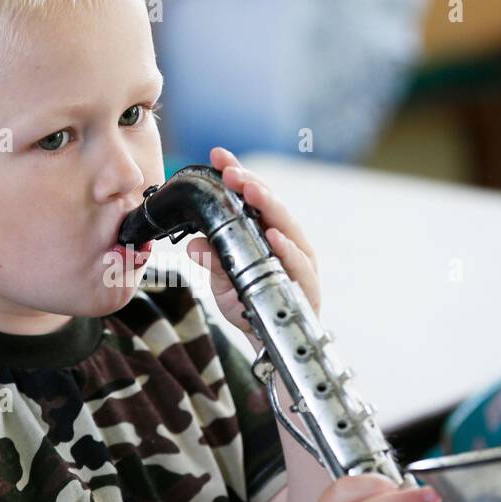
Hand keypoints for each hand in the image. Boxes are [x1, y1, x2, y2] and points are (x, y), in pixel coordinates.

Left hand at [184, 147, 321, 345]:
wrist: (271, 346)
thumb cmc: (251, 305)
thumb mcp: (223, 282)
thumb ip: (211, 260)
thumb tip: (192, 244)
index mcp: (269, 234)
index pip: (254, 198)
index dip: (238, 175)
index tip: (218, 156)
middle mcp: (288, 243)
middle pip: (273, 207)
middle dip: (253, 185)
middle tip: (232, 171)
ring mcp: (300, 264)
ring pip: (289, 229)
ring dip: (270, 208)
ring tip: (252, 191)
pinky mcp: (307, 288)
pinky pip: (298, 266)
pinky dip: (287, 251)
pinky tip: (274, 237)